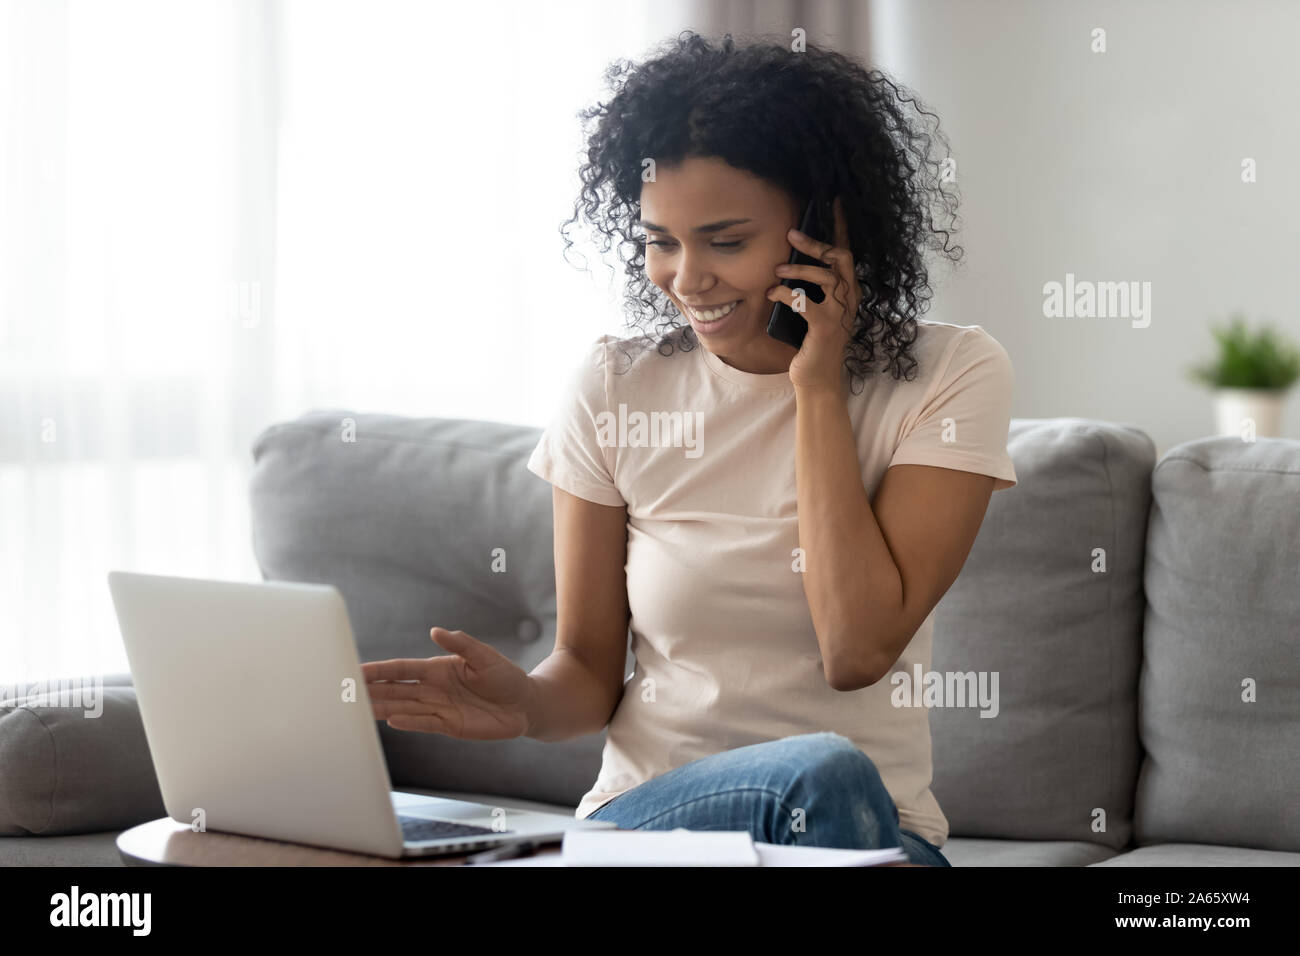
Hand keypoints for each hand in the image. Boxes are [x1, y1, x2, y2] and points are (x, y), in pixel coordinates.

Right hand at [362, 627, 532, 738]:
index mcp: (437, 668)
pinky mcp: (449, 726)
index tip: (355, 670)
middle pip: (395, 689)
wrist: (524, 704)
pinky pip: (424, 723)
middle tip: (344, 691)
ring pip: (403, 707)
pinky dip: (408, 722)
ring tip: (358, 709)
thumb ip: (461, 644)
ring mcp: (439, 708)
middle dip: (370, 690)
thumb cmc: (505, 676)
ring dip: (381, 707)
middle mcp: (432, 689)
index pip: (401, 669)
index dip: (379, 670)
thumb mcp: (484, 656)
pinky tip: (391, 720)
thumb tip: (435, 631)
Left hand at [765, 195, 859, 397]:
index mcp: (848, 290)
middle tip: (792, 233)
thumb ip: (808, 286)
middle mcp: (849, 298)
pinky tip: (772, 294)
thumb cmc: (811, 341)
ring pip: (826, 277)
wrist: (816, 377)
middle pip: (841, 258)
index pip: (847, 251)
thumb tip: (784, 259)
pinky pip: (805, 302)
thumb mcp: (811, 308)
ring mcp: (840, 313)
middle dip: (817, 243)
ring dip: (799, 268)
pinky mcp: (825, 328)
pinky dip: (786, 294)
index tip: (834, 200)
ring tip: (777, 268)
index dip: (841, 225)